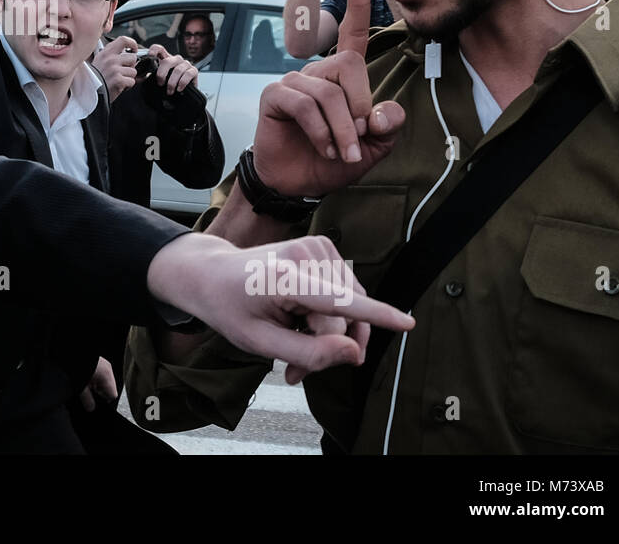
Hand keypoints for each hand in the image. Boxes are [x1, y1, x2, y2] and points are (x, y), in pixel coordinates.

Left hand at [78, 357, 117, 411]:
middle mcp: (108, 368)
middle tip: (86, 392)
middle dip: (98, 392)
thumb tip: (91, 408)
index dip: (103, 401)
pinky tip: (83, 376)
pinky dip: (93, 376)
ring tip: (83, 383)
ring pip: (103, 380)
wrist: (71, 352)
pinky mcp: (97, 360)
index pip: (112, 395)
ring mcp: (103, 363)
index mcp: (107, 376)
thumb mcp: (81, 386)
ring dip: (95, 384)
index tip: (94, 402)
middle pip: (108, 388)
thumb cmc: (78, 365)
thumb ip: (87, 399)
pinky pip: (99, 372)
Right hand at [92, 36, 138, 101]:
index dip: (132, 44)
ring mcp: (114, 69)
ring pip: (133, 71)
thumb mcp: (99, 61)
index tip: (134, 50)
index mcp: (106, 53)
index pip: (123, 40)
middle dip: (130, 66)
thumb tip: (127, 52)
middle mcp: (110, 59)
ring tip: (119, 80)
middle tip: (122, 72)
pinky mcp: (118, 80)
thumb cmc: (95, 78)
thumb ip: (111, 55)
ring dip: (128, 77)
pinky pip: (132, 81)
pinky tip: (119, 86)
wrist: (89, 93)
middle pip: (133, 58)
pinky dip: (128, 86)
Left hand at [146, 45, 197, 95]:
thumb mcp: (158, 79)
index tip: (150, 57)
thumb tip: (137, 77)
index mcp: (165, 59)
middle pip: (167, 61)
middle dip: (162, 74)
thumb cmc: (168, 86)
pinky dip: (182, 83)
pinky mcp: (194, 71)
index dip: (154, 50)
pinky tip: (178, 89)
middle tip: (160, 83)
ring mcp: (185, 64)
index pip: (159, 49)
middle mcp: (175, 59)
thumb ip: (148, 76)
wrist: (182, 97)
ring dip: (172, 82)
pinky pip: (188, 74)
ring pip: (178, 70)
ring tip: (169, 91)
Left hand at [146, 232, 413, 372]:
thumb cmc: (230, 308)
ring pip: (349, 308)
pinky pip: (345, 295)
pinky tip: (304, 325)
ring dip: (330, 335)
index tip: (407, 323)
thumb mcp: (258, 343)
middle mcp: (305, 255)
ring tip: (296, 352)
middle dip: (328, 347)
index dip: (375, 315)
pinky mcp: (324, 248)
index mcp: (283, 277)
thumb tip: (355, 353)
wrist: (211, 273)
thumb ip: (307, 352)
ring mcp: (317, 246)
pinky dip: (331, 315)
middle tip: (297, 373)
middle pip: (344, 316)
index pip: (336, 300)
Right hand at [253, 0, 405, 196]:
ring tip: (342, 153)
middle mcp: (318, 72)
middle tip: (359, 139)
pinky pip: (305, 104)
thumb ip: (387, 127)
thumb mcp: (372, 148)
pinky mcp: (275, 96)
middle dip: (360, 106)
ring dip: (342, 129)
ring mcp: (293, 81)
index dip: (357, 5)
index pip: (352, 34)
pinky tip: (324, 148)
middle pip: (348, 64)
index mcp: (342, 77)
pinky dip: (321, 131)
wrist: (297, 185)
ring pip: (328, 91)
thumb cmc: (332, 161)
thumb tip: (382, 112)